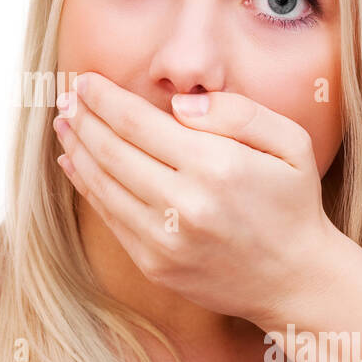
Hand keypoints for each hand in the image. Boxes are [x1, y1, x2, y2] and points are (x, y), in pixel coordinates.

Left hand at [52, 71, 338, 326]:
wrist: (296, 280)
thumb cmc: (292, 202)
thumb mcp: (289, 141)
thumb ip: (237, 112)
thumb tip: (178, 104)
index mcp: (216, 166)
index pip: (138, 122)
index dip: (104, 98)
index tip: (85, 81)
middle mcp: (185, 205)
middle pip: (111, 150)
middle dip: (83, 118)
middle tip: (66, 97)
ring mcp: (165, 240)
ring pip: (103, 184)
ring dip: (76, 149)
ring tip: (64, 124)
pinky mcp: (153, 265)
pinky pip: (109, 217)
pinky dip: (86, 186)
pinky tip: (75, 163)